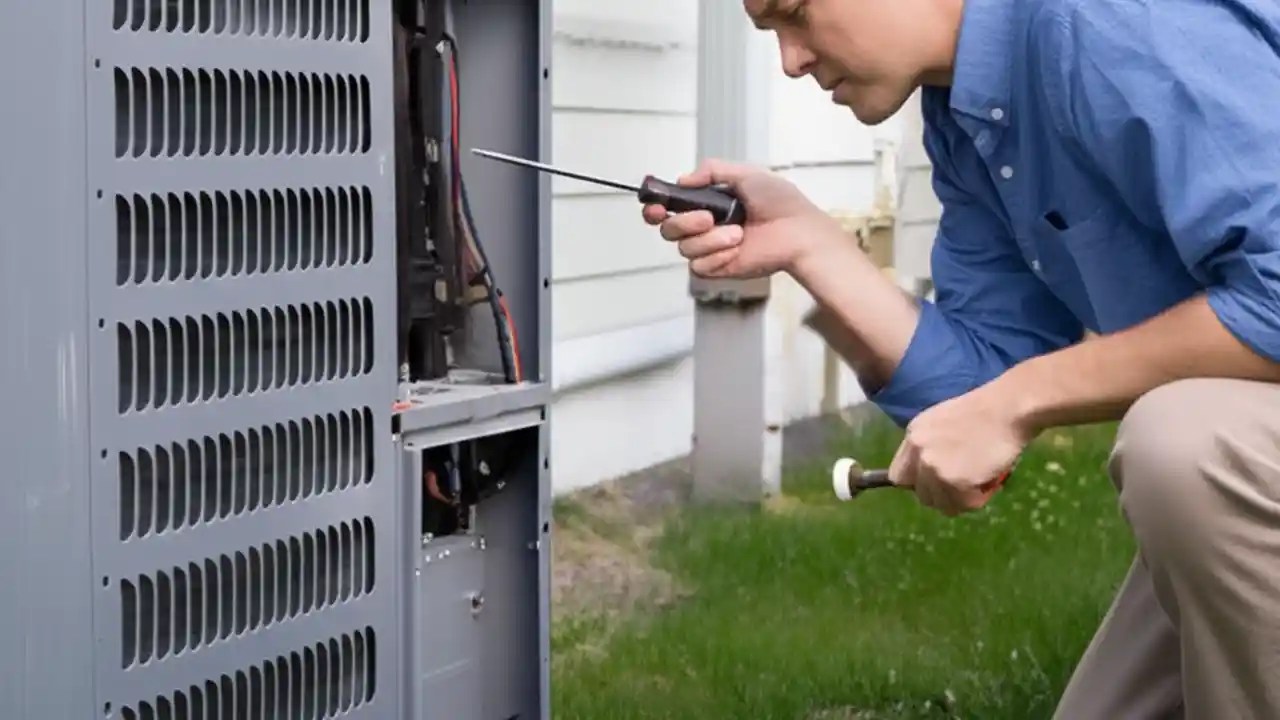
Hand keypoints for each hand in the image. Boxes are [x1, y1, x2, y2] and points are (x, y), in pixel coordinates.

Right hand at [641, 158, 834, 278]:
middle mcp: (704, 227)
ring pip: (683, 248)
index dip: (654, 208)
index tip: (654, 206)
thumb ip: (711, 170)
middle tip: (706, 218)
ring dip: (710, 239)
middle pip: (667, 229)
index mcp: (707, 203)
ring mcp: (710, 249)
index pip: (668, 207)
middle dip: (683, 222)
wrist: (797, 231)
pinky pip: (699, 266)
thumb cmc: (780, 202)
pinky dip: (717, 256)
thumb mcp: (745, 174)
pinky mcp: (718, 267)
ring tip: (738, 233)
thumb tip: (683, 179)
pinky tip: (737, 250)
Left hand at [888, 382, 1034, 515]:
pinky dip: (979, 498)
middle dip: (942, 494)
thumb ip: (929, 447)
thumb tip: (929, 474)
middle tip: (964, 484)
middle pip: (920, 495)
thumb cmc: (985, 412)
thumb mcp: (942, 423)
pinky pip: (964, 505)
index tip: (937, 482)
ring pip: (941, 504)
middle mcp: (918, 452)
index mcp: (913, 435)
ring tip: (981, 480)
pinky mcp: (954, 481)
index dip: (919, 484)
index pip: (898, 477)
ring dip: (962, 498)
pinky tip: (989, 481)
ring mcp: (933, 467)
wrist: (1008, 408)